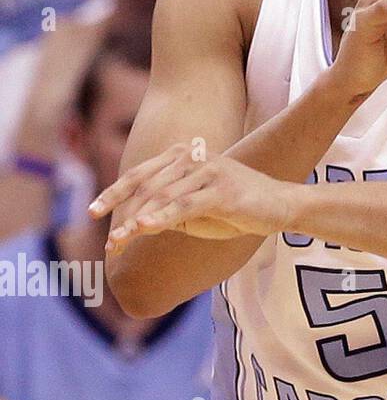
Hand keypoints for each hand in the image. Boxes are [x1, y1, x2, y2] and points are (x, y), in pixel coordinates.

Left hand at [93, 143, 294, 252]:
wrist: (281, 205)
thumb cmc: (236, 208)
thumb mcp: (194, 209)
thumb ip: (166, 210)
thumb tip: (131, 226)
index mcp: (184, 156)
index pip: (140, 174)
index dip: (114, 193)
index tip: (92, 213)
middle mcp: (194, 157)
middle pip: (147, 186)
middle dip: (122, 216)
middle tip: (110, 244)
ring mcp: (210, 171)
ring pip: (162, 197)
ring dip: (136, 222)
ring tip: (118, 241)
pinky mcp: (224, 190)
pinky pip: (185, 205)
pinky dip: (161, 217)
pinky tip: (143, 229)